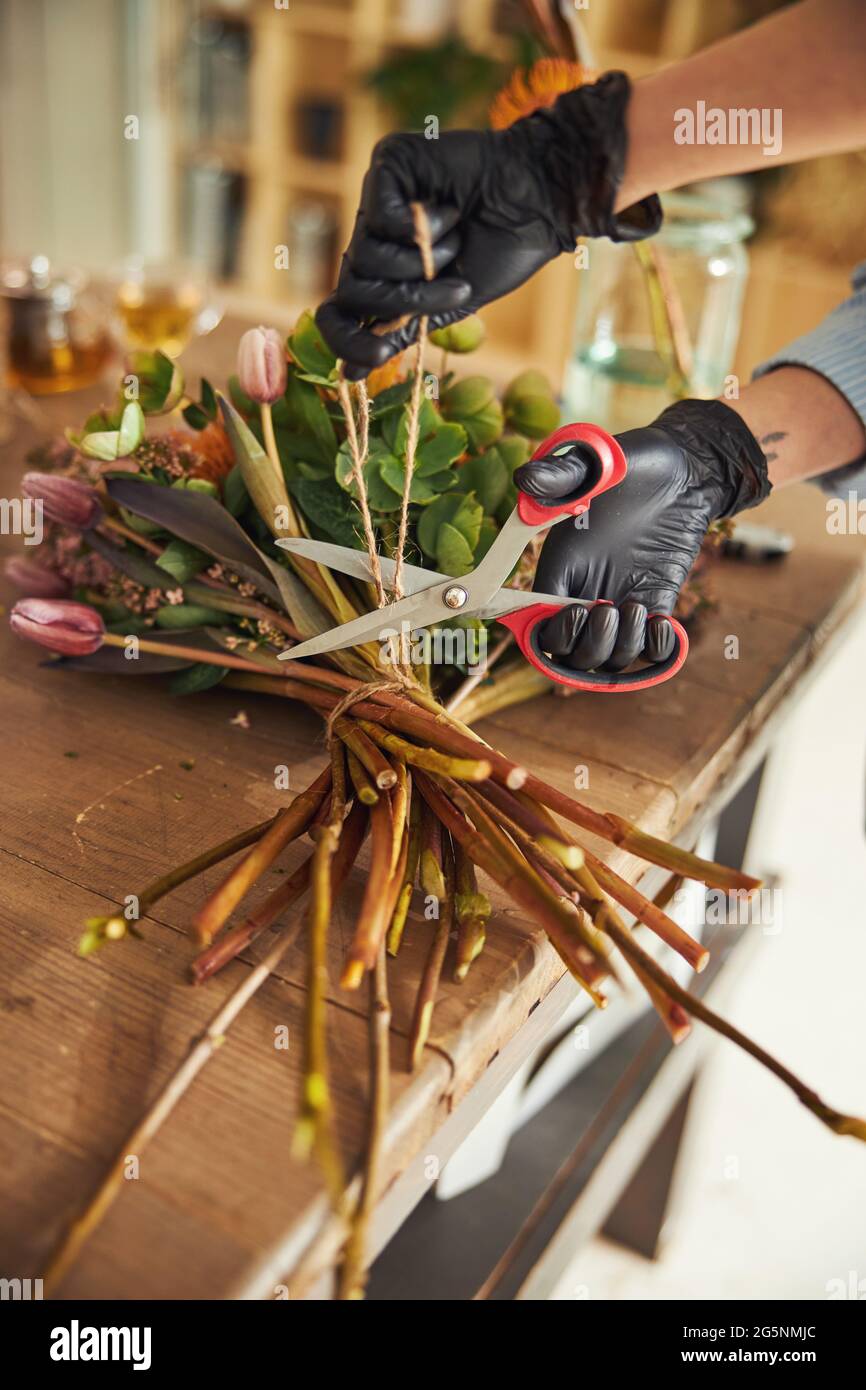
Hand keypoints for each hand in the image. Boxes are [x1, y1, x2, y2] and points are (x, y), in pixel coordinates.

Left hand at [317, 73, 660, 379]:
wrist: (538, 201)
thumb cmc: (501, 250)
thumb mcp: (450, 306)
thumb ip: (401, 333)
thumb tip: (350, 376)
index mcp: (384, 276)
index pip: (336, 313)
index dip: (345, 339)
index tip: (382, 356)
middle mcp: (373, 239)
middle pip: (353, 289)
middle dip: (409, 299)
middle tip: (457, 289)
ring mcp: (375, 202)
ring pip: (366, 257)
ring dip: (424, 261)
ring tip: (457, 238)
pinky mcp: (386, 167)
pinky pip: (382, 218)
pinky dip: (425, 224)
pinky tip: (450, 207)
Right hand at [514, 400, 770, 672]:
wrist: (687, 468)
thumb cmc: (635, 461)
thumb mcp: (594, 463)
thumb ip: (559, 476)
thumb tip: (524, 478)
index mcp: (562, 565)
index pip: (540, 619)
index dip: (551, 631)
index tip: (575, 612)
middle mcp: (587, 590)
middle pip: (571, 650)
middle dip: (586, 646)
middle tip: (608, 611)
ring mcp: (622, 600)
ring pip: (610, 656)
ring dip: (620, 648)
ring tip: (637, 610)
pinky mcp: (657, 603)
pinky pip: (650, 648)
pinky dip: (656, 648)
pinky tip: (663, 623)